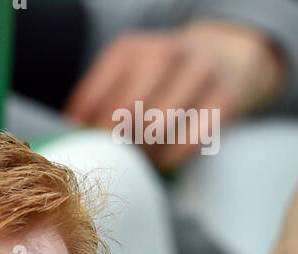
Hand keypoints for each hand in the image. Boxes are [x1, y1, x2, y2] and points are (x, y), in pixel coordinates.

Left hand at [64, 22, 286, 170]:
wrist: (225, 56)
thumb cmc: (160, 79)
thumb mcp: (124, 76)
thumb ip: (96, 102)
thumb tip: (72, 136)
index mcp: (129, 49)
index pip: (94, 100)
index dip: (87, 133)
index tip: (89, 146)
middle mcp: (165, 53)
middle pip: (125, 116)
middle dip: (116, 143)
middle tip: (117, 155)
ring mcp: (198, 72)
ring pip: (156, 130)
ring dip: (144, 153)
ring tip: (141, 155)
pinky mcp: (224, 97)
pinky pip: (186, 143)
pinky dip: (169, 159)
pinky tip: (163, 158)